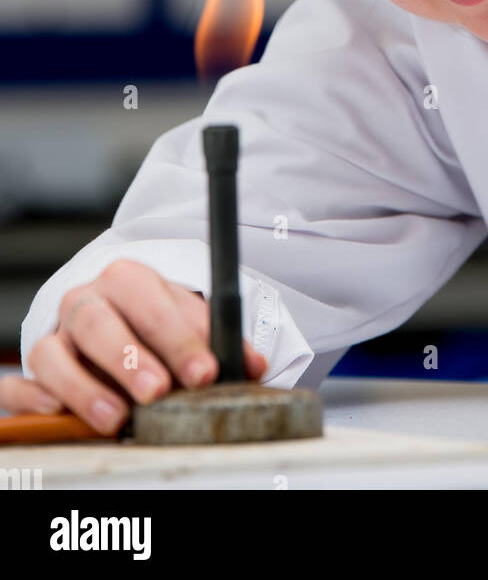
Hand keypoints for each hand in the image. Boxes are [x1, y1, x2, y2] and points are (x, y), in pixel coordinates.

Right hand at [1, 259, 267, 434]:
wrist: (114, 318)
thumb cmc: (155, 324)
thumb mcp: (188, 321)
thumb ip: (217, 341)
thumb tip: (253, 366)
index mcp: (128, 280)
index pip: (151, 301)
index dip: (179, 337)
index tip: (205, 372)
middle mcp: (85, 302)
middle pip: (98, 322)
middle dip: (129, 358)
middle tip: (157, 392)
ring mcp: (54, 337)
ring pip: (52, 354)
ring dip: (83, 387)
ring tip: (116, 417)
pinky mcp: (33, 371)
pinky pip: (18, 385)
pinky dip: (32, 399)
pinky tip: (56, 414)